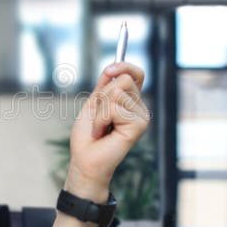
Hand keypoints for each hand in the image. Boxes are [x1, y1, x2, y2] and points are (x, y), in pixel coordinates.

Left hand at [65, 62, 150, 201]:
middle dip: (103, 96)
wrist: (85, 160)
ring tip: (100, 127)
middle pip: (123, 79)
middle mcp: (139, 107)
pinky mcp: (139, 125)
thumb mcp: (93, 104)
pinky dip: (101, 119)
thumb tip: (112, 66)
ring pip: (117, 92)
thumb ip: (104, 86)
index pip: (136, 74)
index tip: (109, 71)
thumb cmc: (87, 136)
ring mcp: (142, 116)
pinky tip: (103, 133)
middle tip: (99, 117)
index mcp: (130, 101)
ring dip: (100, 110)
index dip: (124, 66)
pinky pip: (114, 108)